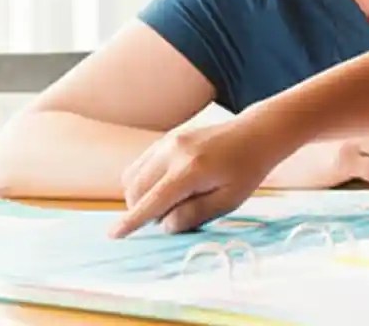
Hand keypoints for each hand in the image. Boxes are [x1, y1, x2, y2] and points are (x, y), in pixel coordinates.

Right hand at [112, 120, 277, 237]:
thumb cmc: (246, 170)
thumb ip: (194, 214)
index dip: (133, 220)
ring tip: (171, 202)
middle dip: (142, 210)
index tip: (114, 234)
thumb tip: (163, 225)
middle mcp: (173, 152)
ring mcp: (167, 142)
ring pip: (133, 176)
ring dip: (139, 196)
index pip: (153, 200)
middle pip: (137, 189)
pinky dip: (143, 181)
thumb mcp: (229, 201)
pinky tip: (167, 187)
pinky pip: (140, 164)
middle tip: (172, 216)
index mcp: (191, 170)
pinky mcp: (166, 138)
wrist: (254, 134)